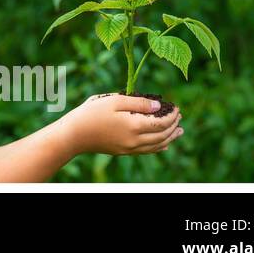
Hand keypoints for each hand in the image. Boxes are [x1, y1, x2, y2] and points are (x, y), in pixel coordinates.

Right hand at [60, 93, 183, 155]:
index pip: (162, 122)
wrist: (73, 135)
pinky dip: (160, 147)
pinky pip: (148, 151)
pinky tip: (164, 145)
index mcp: (134, 125)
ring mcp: (130, 148)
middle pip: (163, 135)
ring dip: (171, 138)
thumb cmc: (91, 113)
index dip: (172, 115)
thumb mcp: (114, 100)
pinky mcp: (124, 152)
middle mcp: (135, 140)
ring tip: (180, 131)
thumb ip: (138, 102)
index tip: (176, 107)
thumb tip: (158, 105)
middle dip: (174, 125)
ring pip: (158, 145)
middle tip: (180, 116)